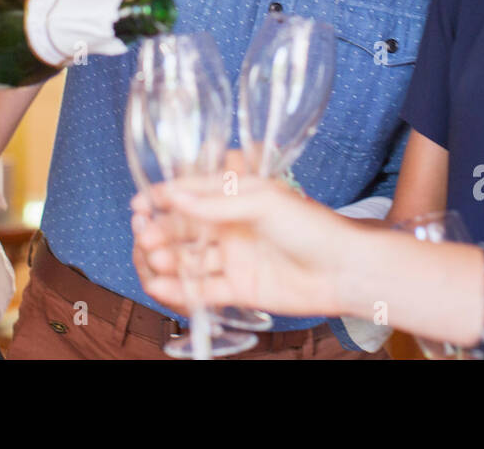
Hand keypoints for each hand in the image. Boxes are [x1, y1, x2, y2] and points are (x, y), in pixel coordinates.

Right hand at [131, 175, 356, 318]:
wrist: (344, 268)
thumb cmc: (310, 225)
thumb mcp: (262, 201)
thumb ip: (216, 202)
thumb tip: (173, 197)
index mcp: (237, 197)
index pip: (192, 194)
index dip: (164, 197)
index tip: (139, 203)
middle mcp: (231, 226)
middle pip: (185, 229)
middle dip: (161, 230)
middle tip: (144, 234)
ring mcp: (234, 258)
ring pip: (190, 259)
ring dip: (167, 259)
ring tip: (151, 259)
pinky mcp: (239, 288)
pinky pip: (203, 289)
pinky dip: (180, 290)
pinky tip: (160, 286)